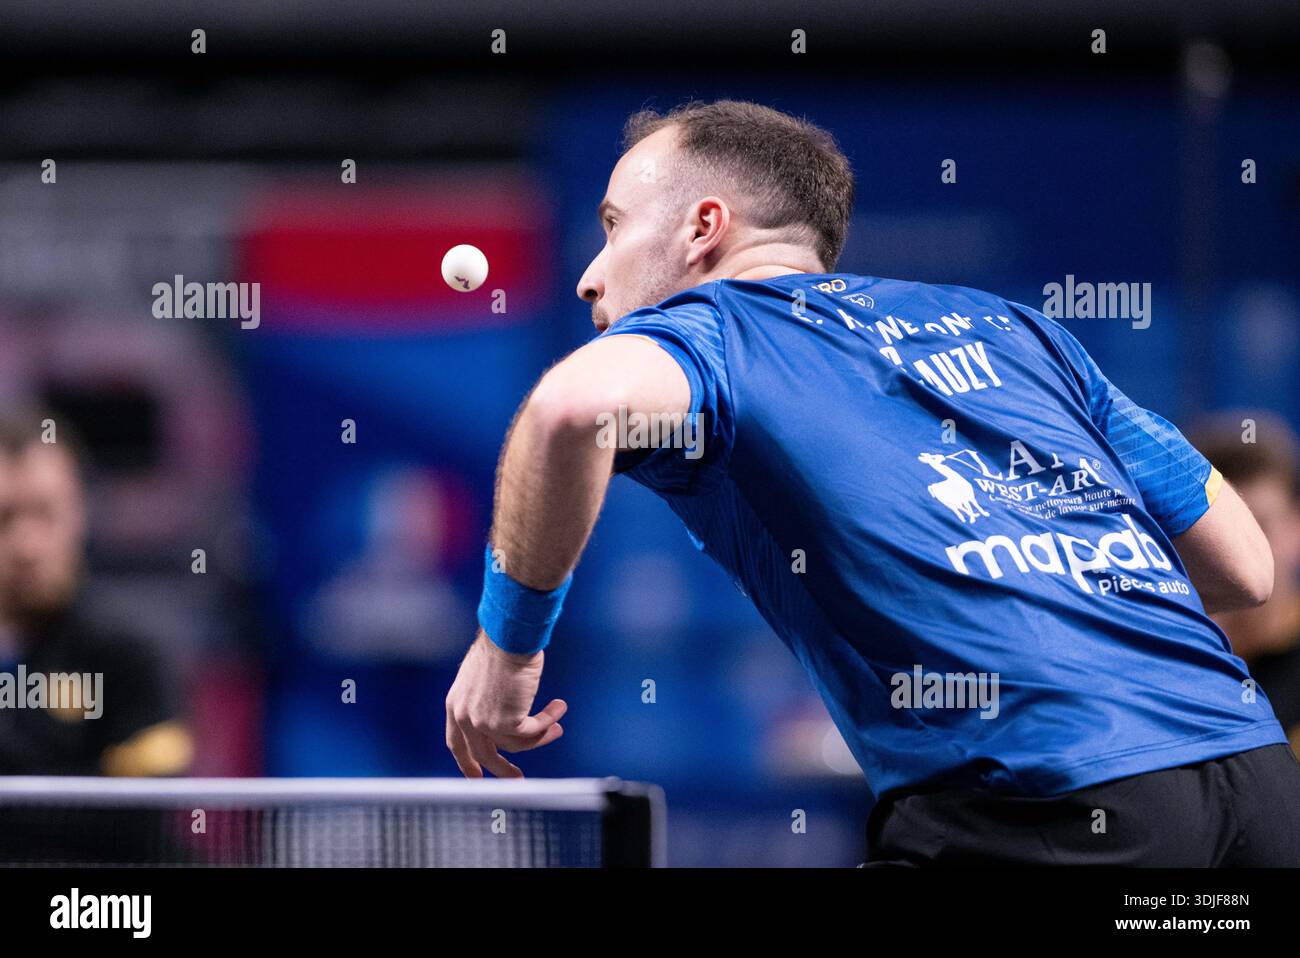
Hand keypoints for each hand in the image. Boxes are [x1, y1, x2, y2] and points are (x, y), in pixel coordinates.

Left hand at [444, 629, 566, 776]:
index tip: (477, 776)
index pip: (456, 743)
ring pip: (517, 744)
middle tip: (518, 779)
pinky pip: (533, 731)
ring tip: (557, 726)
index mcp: (455, 704)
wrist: (509, 636)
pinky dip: (548, 721)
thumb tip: (509, 718)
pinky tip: (559, 707)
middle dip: (502, 770)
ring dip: (541, 735)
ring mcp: (483, 722)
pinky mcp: (506, 723)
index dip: (467, 762)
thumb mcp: (483, 676)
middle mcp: (464, 717)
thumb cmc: (502, 645)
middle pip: (483, 755)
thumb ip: (486, 699)